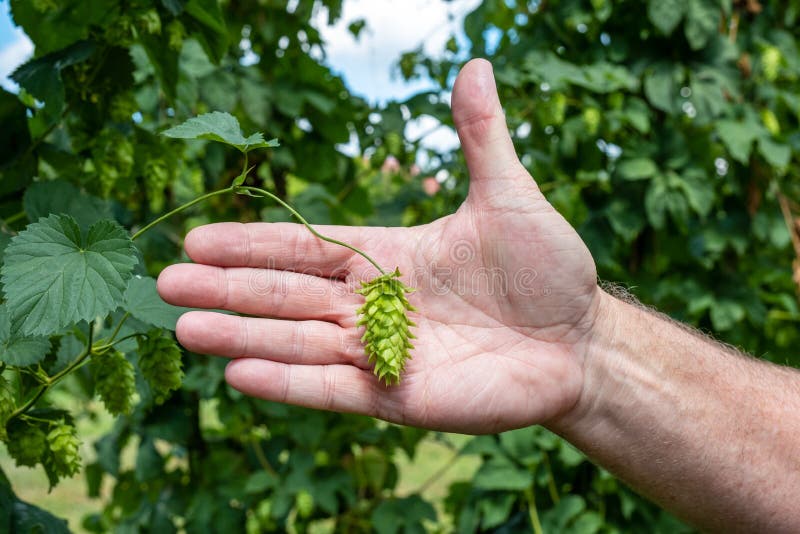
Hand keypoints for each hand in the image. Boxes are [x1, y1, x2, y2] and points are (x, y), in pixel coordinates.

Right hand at [157, 59, 601, 433]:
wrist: (582, 342)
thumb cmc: (550, 268)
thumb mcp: (509, 196)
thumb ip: (480, 137)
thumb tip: (475, 64)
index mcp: (388, 257)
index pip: (305, 248)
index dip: (253, 245)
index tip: (199, 240)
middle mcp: (374, 306)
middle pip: (287, 296)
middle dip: (228, 290)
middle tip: (165, 284)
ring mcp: (384, 355)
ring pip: (299, 344)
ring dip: (242, 337)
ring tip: (186, 329)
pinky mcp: (400, 398)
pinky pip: (335, 391)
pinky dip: (290, 383)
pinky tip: (240, 375)